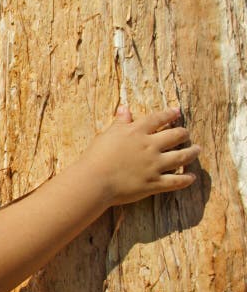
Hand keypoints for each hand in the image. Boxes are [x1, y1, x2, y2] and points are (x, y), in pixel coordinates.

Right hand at [80, 105, 200, 205]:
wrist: (94, 180)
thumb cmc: (96, 156)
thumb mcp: (107, 135)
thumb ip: (120, 122)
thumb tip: (125, 108)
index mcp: (137, 132)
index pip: (158, 119)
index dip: (169, 114)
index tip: (177, 112)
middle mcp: (150, 146)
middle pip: (175, 136)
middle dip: (183, 134)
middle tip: (186, 134)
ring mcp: (154, 165)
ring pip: (181, 156)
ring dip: (192, 153)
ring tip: (197, 150)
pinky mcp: (154, 183)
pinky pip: (176, 181)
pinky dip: (186, 179)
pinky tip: (192, 177)